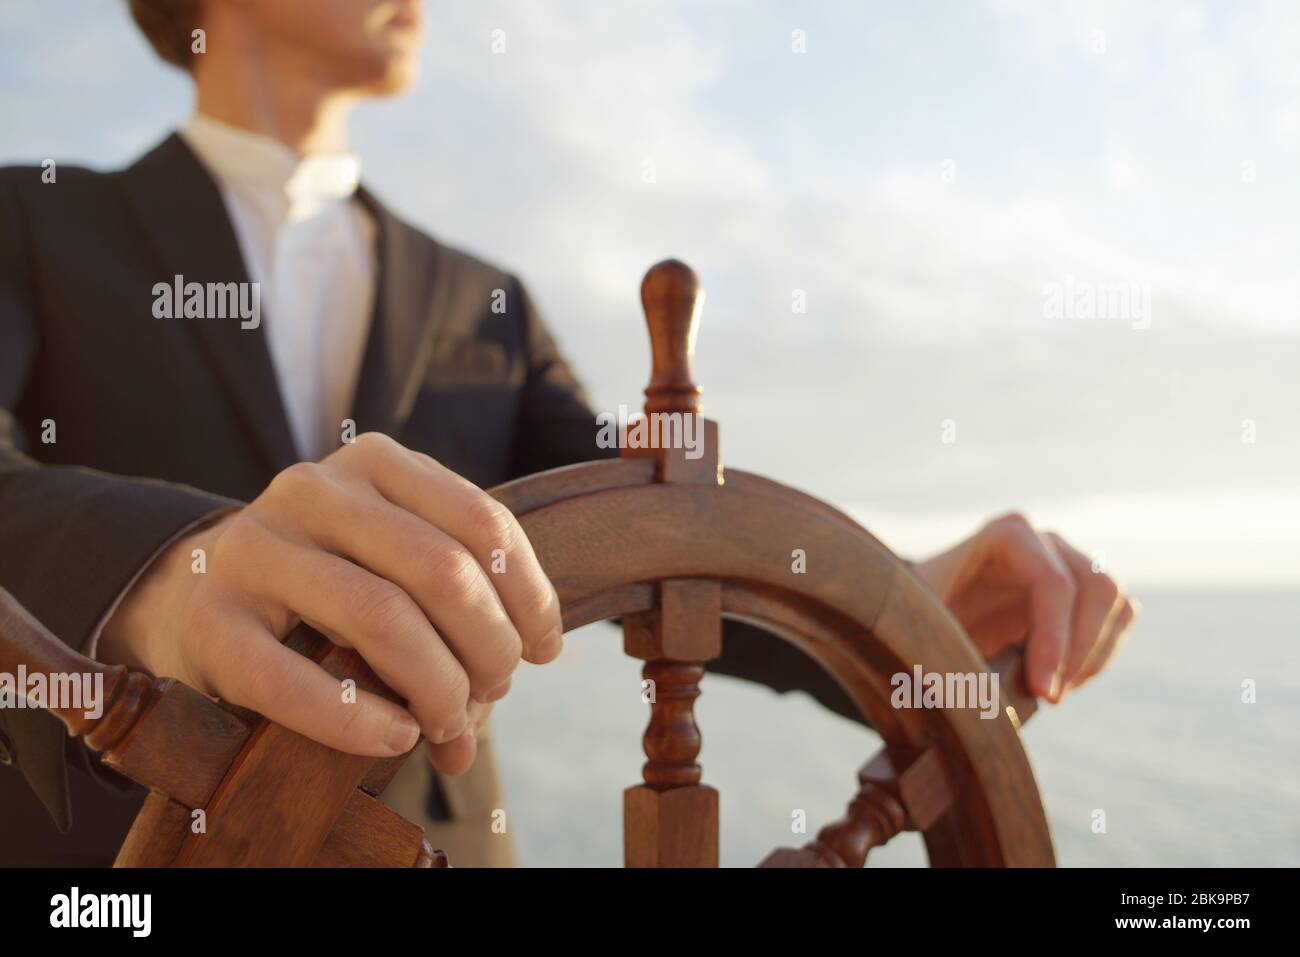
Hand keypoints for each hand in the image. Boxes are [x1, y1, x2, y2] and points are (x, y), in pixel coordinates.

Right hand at [99, 432, 561, 776]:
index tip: (545, 649)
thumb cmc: (328, 586)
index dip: (528, 594)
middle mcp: (312, 490)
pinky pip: (294, 681)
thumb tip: (525, 667)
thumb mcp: (394, 561)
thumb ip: (460, 597)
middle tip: (494, 692)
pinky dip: (359, 720)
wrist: (198, 597)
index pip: (482, 522)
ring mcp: (253, 549)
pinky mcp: (209, 621)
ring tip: (449, 724)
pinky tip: (395, 737)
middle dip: (488, 647)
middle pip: (441, 570)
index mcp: (373, 463)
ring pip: (381, 617)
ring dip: (437, 687)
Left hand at [912, 512, 1136, 702]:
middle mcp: (1044, 540)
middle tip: (1049, 698)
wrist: (921, 613)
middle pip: (1098, 588)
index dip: (1055, 642)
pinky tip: (1064, 680)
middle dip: (1079, 652)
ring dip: (1093, 656)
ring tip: (1052, 693)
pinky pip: (1119, 617)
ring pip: (1115, 603)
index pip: (1052, 583)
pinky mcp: (1081, 588)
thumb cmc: (915, 618)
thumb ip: (947, 648)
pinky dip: (1100, 655)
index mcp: (1005, 535)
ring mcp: (1068, 559)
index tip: (1043, 693)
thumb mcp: (919, 626)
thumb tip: (978, 696)